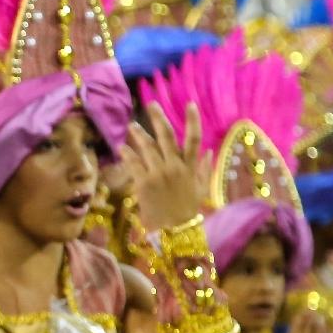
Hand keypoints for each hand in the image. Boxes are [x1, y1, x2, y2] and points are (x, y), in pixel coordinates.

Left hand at [123, 101, 205, 231]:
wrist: (174, 229)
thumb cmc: (188, 209)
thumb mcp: (201, 188)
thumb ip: (204, 168)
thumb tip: (210, 151)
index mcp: (189, 167)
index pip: (194, 138)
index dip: (193, 120)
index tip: (190, 104)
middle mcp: (175, 166)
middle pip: (167, 136)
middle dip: (158, 119)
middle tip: (150, 105)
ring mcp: (159, 173)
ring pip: (147, 147)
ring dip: (138, 134)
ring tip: (131, 125)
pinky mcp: (144, 183)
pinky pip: (134, 163)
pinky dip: (127, 154)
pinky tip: (122, 147)